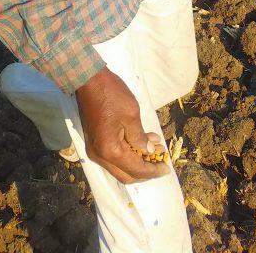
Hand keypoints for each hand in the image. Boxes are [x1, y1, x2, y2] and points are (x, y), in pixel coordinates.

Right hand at [76, 67, 168, 183]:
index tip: (167, 167)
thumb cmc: (112, 95)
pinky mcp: (94, 143)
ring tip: (156, 149)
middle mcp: (100, 156)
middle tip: (162, 161)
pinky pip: (113, 157)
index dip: (153, 171)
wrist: (88, 80)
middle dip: (146, 171)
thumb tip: (149, 151)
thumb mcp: (131, 114)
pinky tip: (142, 142)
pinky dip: (128, 154)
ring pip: (120, 167)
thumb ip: (140, 137)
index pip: (135, 170)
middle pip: (126, 174)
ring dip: (138, 162)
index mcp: (110, 150)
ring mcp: (95, 151)